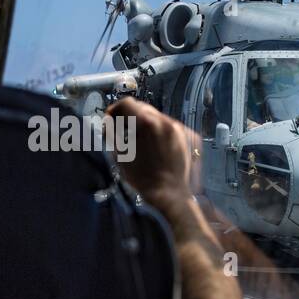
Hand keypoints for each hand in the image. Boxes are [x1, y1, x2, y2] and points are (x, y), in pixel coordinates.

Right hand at [107, 98, 192, 212]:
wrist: (171, 195)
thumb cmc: (142, 178)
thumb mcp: (120, 155)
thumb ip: (113, 134)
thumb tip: (108, 122)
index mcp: (146, 123)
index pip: (127, 103)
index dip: (115, 110)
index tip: (110, 120)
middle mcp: (165, 120)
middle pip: (143, 108)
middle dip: (130, 117)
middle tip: (122, 131)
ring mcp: (179, 128)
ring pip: (158, 117)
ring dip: (146, 125)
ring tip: (141, 142)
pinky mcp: (190, 136)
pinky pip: (171, 128)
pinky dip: (161, 133)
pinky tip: (157, 149)